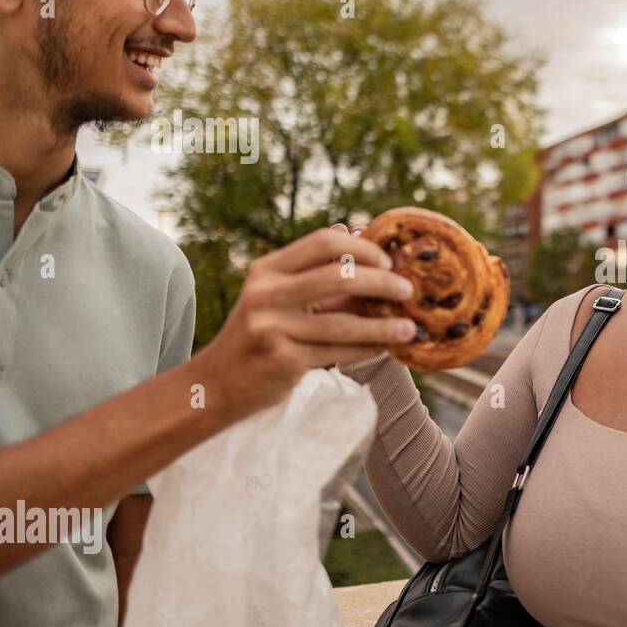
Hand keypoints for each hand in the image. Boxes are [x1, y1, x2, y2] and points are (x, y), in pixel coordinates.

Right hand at [192, 227, 415, 422]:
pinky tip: (385, 348)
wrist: (217, 383)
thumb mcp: (278, 297)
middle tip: (407, 291)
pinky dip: (367, 350)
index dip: (362, 248)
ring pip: (343, 324)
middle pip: (337, 276)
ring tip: (409, 328)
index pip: (322, 242)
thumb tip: (364, 246)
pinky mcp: (283, 361)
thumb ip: (317, 275)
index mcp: (267, 270)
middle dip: (381, 282)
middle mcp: (266, 294)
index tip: (387, 262)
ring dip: (382, 325)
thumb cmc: (260, 333)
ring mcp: (272, 328)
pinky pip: (338, 353)